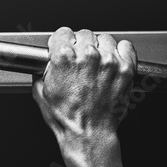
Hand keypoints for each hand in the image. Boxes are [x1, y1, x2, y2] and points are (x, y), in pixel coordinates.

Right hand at [32, 27, 135, 143]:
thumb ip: (43, 71)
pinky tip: (111, 62)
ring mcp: (109, 61)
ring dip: (100, 48)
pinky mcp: (126, 69)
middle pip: (84, 34)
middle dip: (80, 45)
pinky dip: (119, 52)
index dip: (61, 42)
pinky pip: (125, 46)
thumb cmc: (66, 118)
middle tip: (79, 60)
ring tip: (96, 63)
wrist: (88, 133)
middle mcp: (88, 56)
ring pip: (104, 38)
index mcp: (64, 58)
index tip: (63, 47)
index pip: (63, 32)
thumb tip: (45, 64)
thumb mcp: (40, 93)